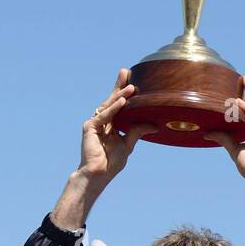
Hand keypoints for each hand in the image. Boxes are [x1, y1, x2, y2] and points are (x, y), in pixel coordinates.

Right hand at [77, 69, 153, 186]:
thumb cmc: (110, 162)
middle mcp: (102, 120)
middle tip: (127, 71)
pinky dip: (114, 109)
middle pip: (112, 100)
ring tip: (131, 86)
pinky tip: (123, 101)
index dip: (124, 91)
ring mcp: (95, 122)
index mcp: (110, 124)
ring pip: (109, 106)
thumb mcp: (128, 144)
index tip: (132, 79)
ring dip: (120, 96)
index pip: (118, 104)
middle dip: (120, 86)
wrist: (98, 174)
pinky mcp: (90, 126)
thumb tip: (155, 125)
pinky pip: (104, 115)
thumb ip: (137, 131)